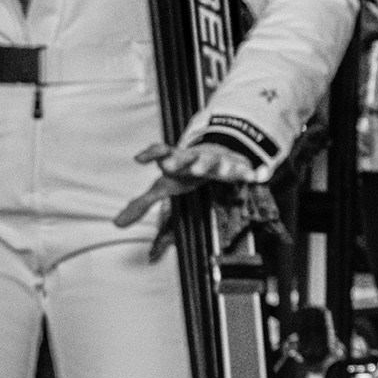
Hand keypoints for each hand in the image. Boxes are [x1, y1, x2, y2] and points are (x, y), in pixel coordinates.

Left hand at [116, 138, 264, 257]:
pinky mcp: (236, 168)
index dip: (151, 154)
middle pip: (187, 157)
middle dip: (183, 160)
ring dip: (215, 166)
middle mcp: (194, 158)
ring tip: (218, 170)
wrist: (216, 152)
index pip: (161, 153)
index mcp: (175, 161)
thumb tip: (117, 225)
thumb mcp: (164, 187)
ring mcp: (216, 161)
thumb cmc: (185, 173)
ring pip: (215, 162)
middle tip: (173, 164)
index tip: (139, 158)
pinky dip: (253, 173)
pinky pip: (246, 171)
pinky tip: (259, 175)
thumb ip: (142, 204)